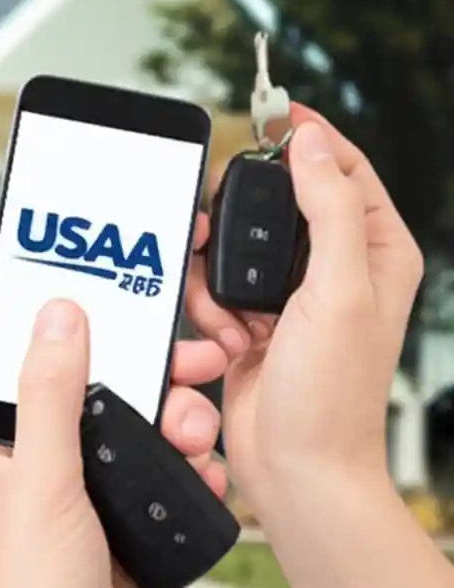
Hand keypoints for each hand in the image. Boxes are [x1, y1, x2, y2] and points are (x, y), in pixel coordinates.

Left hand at [0, 299, 227, 587]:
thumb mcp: (42, 483)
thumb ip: (50, 397)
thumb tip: (55, 318)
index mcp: (10, 453)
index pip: (42, 368)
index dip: (84, 333)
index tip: (127, 302)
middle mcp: (53, 472)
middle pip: (108, 394)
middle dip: (153, 377)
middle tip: (193, 361)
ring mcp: (99, 503)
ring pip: (149, 434)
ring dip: (181, 424)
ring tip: (196, 432)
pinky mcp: (141, 533)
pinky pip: (177, 483)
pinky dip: (197, 475)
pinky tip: (203, 476)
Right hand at [184, 105, 423, 495]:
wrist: (296, 469)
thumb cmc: (331, 398)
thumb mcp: (338, 290)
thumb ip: (330, 208)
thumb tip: (314, 144)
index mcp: (377, 252)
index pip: (344, 170)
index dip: (308, 141)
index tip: (271, 119)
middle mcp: (337, 271)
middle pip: (279, 207)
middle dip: (243, 224)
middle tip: (223, 236)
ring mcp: (291, 300)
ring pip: (236, 250)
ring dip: (221, 281)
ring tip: (238, 318)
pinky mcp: (253, 325)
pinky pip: (213, 291)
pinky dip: (210, 313)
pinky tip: (229, 342)